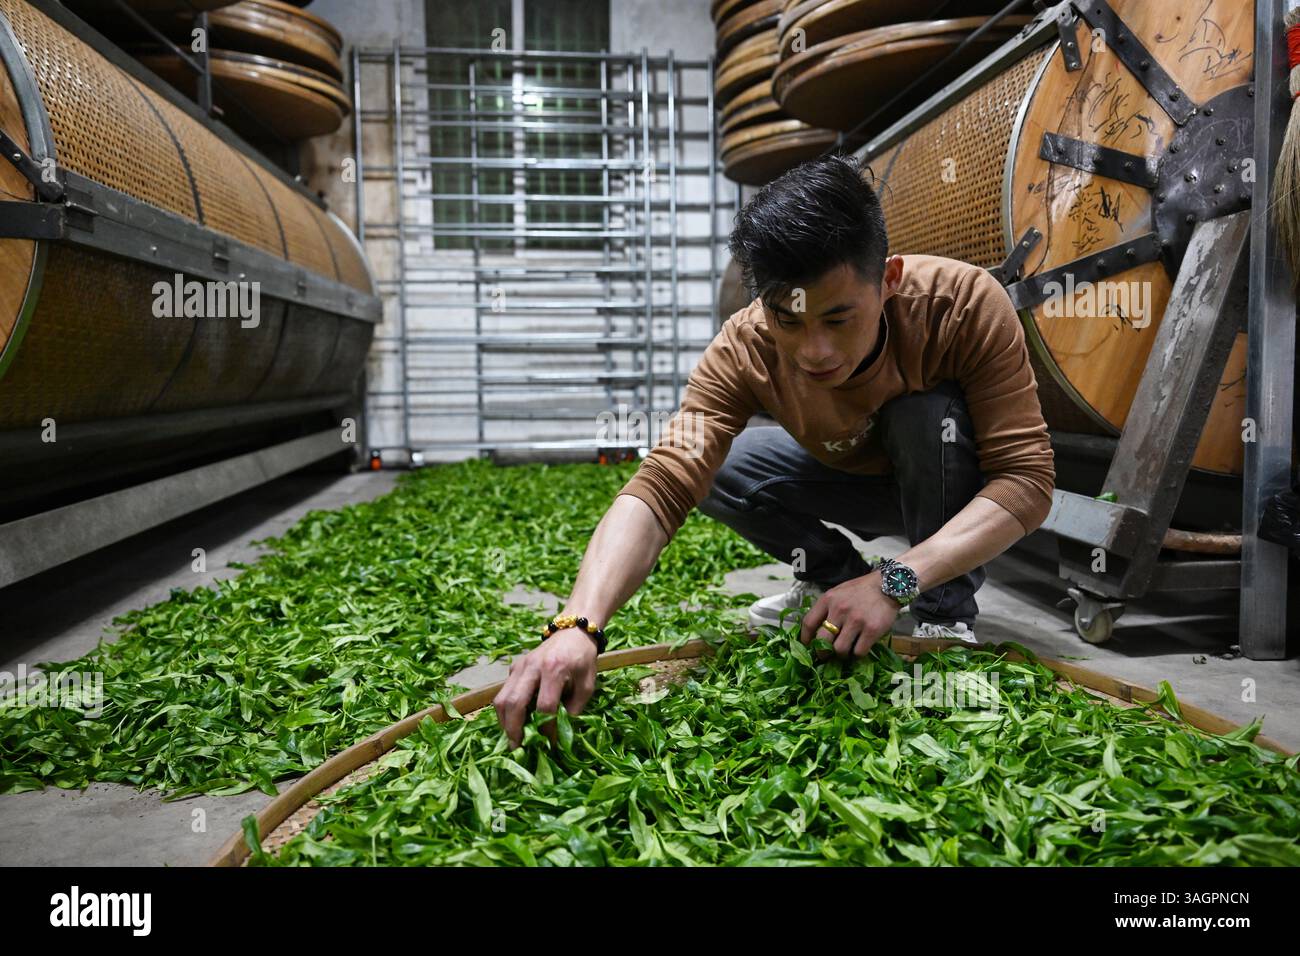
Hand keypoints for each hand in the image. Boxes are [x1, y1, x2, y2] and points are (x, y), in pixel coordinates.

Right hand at [493, 627, 597, 748]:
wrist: (572, 632)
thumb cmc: (583, 660)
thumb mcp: (587, 685)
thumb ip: (575, 708)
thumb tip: (560, 734)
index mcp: (554, 669)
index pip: (544, 706)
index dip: (546, 729)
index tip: (550, 744)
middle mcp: (533, 667)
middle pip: (515, 702)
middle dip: (513, 729)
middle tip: (518, 747)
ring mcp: (520, 666)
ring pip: (502, 698)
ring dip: (504, 722)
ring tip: (513, 738)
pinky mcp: (514, 668)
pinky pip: (504, 692)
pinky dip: (506, 711)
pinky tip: (514, 722)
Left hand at [798, 571, 899, 660]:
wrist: (888, 584)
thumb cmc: (860, 590)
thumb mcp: (838, 593)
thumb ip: (827, 609)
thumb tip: (816, 632)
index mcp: (828, 599)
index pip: (808, 623)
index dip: (805, 638)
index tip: (807, 646)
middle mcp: (840, 610)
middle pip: (822, 640)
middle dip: (822, 652)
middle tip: (826, 656)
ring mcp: (856, 620)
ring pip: (840, 649)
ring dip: (841, 655)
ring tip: (845, 652)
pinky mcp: (872, 630)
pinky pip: (859, 652)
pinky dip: (857, 655)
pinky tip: (858, 649)